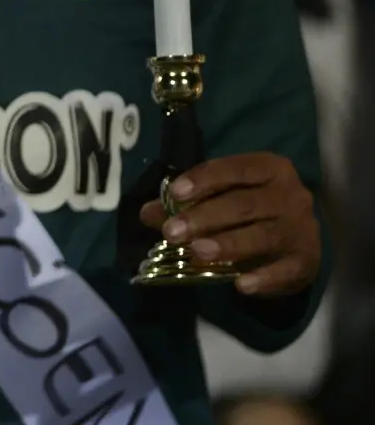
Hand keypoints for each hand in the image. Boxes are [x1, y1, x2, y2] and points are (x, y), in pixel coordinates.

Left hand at [139, 153, 321, 295]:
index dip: (204, 179)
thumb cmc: (250, 211)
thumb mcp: (220, 198)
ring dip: (228, 244)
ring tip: (196, 253)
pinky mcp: (307, 260)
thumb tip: (147, 212)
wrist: (295, 240)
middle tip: (172, 233)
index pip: (235, 168)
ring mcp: (301, 228)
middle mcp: (291, 194)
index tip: (175, 194)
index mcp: (269, 169)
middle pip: (245, 204)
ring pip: (263, 235)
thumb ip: (185, 203)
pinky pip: (285, 269)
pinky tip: (240, 285)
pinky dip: (263, 278)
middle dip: (205, 217)